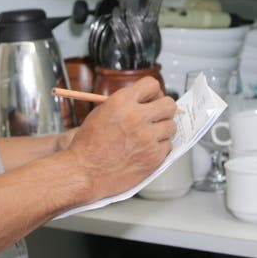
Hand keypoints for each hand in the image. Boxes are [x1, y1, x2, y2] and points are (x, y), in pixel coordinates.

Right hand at [65, 77, 176, 199]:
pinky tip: (146, 149)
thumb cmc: (88, 145)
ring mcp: (148, 138)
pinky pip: (168, 146)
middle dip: (163, 108)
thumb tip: (145, 101)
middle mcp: (137, 117)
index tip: (151, 98)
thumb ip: (125, 103)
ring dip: (162, 129)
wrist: (85, 172)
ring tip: (149, 135)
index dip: (152, 91)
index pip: (152, 84)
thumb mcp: (102, 112)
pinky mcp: (154, 157)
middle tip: (157, 115)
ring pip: (171, 126)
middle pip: (169, 104)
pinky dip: (159, 147)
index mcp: (122, 102)